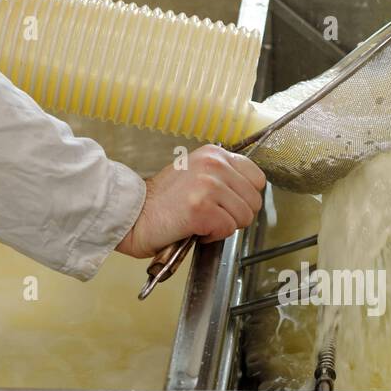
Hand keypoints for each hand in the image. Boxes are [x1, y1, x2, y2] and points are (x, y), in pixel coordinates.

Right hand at [116, 146, 265, 257]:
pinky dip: (213, 236)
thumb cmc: (162, 201)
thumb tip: (248, 194)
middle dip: (236, 215)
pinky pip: (228, 229)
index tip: (228, 204)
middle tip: (212, 216)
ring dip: (225, 226)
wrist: (134, 214)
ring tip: (202, 221)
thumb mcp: (195, 174)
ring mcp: (208, 185)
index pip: (257, 178)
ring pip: (244, 217)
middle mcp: (214, 165)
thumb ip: (222, 177)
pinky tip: (195, 229)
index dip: (245, 198)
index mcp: (214, 154)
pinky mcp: (202, 209)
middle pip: (254, 201)